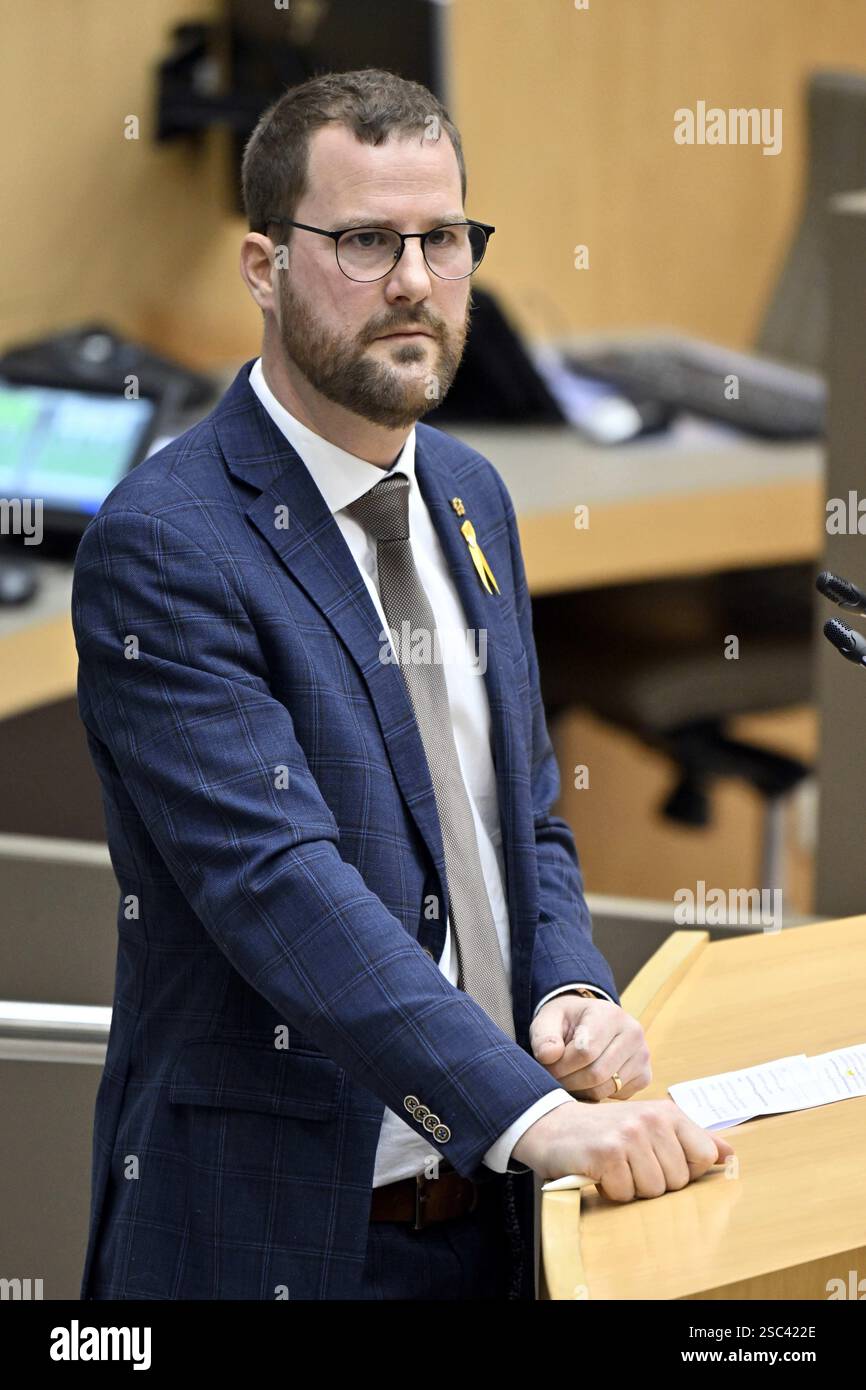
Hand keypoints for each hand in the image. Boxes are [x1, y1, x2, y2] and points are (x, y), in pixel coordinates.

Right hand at [511, 1094, 735, 1199]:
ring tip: (615, 1167)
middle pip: (677, 1181)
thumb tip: (729, 1154)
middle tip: (629, 1163)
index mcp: (668, 1113)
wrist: (552, 1125)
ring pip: (652, 1190)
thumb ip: (692, 1139)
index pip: (703, 1158)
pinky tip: (599, 1171)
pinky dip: (610, 1190)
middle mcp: (651, 1119)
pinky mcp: (607, 1154)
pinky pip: (624, 1193)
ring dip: (631, 1188)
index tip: (659, 1161)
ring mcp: (629, 1135)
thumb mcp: (651, 1125)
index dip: (682, 1170)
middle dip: (653, 1181)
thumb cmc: (606, 1130)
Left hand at [530, 994, 650, 1100]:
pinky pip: (615, 1097)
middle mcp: (633, 1033)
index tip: (548, 1063)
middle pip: (596, 1074)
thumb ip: (544, 1036)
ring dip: (579, 1090)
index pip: (584, 1052)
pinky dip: (595, 1094)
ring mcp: (642, 1056)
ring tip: (568, 1077)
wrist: (589, 1023)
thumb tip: (548, 1056)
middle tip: (554, 1076)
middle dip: (568, 1080)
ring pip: (604, 1089)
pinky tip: (587, 1080)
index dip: (560, 1064)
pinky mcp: (644, 1077)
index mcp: (609, 1014)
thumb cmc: (567, 1022)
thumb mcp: (548, 1019)